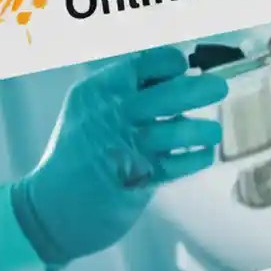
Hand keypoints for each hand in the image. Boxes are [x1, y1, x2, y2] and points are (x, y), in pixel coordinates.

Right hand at [11, 47, 228, 266]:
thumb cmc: (78, 155)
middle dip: (199, 89)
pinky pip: (180, 163)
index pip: (141, 64)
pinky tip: (203, 154)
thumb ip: (124, 93)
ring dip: (203, 130)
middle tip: (218, 87)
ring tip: (213, 133)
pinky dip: (197, 157)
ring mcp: (125, 147)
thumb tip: (175, 75)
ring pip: (178, 130)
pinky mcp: (138, 179)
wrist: (52, 207)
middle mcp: (111, 115)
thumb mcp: (89, 112)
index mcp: (96, 91)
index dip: (170, 62)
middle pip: (168, 94)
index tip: (184, 66)